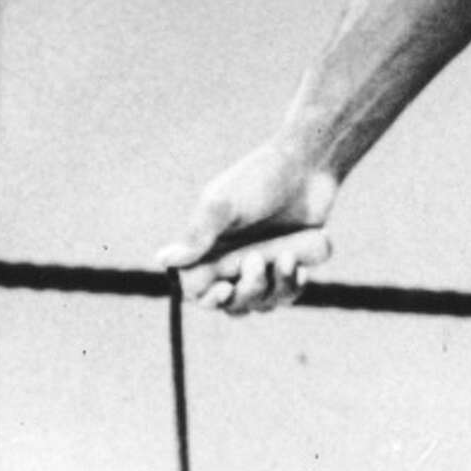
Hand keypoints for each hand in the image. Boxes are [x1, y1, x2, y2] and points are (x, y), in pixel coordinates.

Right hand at [156, 141, 337, 312]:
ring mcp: (262, 264)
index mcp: (208, 248)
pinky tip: (300, 268)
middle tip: (257, 260)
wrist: (307, 166)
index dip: (209, 299)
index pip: (198, 290)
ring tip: (286, 257)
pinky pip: (287, 293)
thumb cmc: (260, 180)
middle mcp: (232, 261)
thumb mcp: (223, 204)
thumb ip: (197, 234)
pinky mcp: (288, 265)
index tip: (225, 288)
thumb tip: (163, 261)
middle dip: (247, 291)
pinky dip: (292, 285)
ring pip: (262, 302)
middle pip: (232, 304)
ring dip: (274, 288)